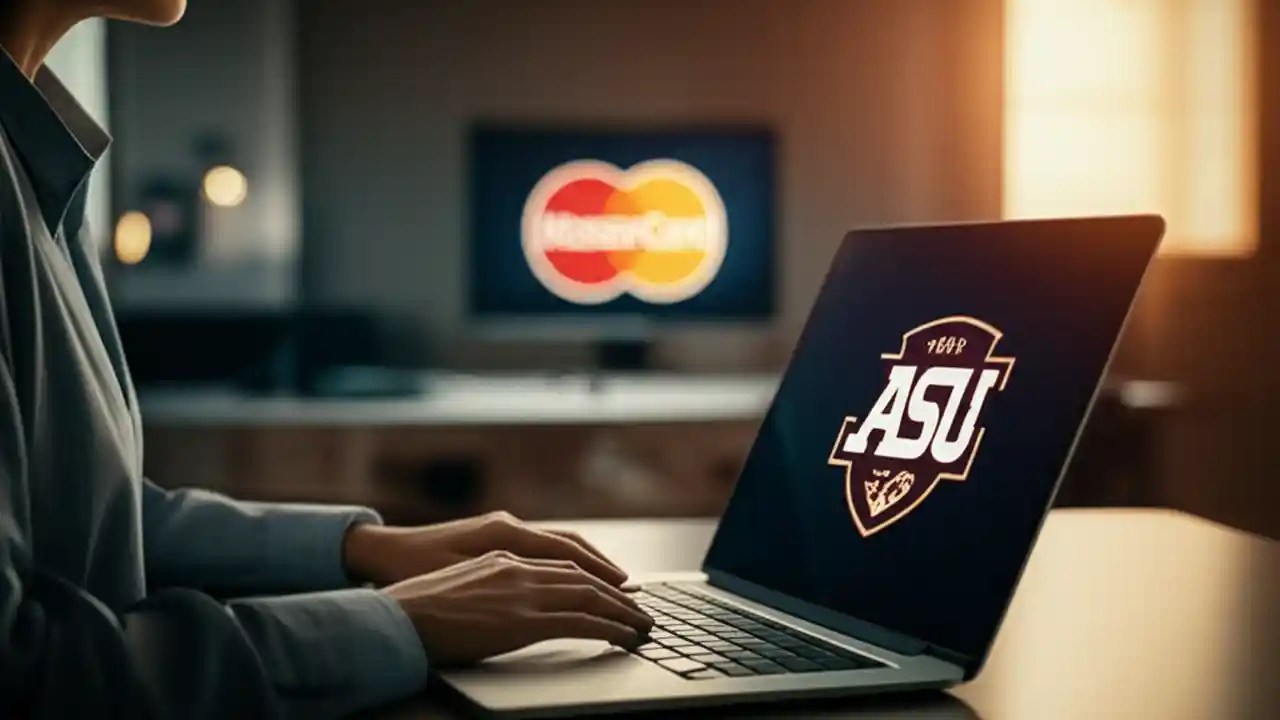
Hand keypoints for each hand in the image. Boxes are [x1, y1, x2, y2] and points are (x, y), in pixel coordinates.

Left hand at [343, 511, 627, 586]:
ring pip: (558, 544)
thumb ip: (504, 575)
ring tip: (614, 582)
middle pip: (568, 545)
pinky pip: (542, 548)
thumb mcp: (460, 575)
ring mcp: (503, 531)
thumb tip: (547, 583)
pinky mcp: (495, 539)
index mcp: (504, 532)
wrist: (380, 552)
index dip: (596, 570)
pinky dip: (566, 561)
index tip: (623, 587)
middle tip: (630, 588)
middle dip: (602, 567)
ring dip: (588, 562)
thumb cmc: (414, 569)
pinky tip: (575, 576)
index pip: (564, 550)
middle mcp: (509, 526)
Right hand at [385, 550, 652, 664]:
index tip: (614, 586)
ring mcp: (522, 591)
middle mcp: (518, 566)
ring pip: (588, 595)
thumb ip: (489, 583)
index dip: (593, 573)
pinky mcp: (523, 620)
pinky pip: (579, 622)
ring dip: (620, 611)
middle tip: (639, 606)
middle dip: (615, 592)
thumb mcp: (459, 582)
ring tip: (642, 624)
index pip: (562, 561)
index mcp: (503, 555)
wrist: (396, 615)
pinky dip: (608, 628)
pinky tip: (624, 638)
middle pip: (582, 576)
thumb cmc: (416, 605)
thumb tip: (501, 600)